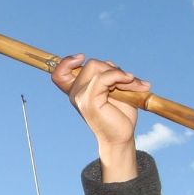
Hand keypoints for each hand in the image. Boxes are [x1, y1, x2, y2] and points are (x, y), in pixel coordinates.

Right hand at [49, 54, 149, 182]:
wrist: (122, 136)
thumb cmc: (119, 114)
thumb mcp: (114, 89)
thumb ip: (108, 75)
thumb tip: (112, 66)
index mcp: (78, 90)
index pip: (59, 73)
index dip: (66, 62)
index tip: (80, 58)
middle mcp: (76, 93)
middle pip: (92, 64)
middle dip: (114, 69)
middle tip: (130, 80)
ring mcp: (81, 97)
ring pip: (97, 67)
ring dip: (120, 74)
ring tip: (134, 85)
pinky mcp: (89, 101)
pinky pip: (103, 77)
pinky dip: (118, 75)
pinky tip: (130, 80)